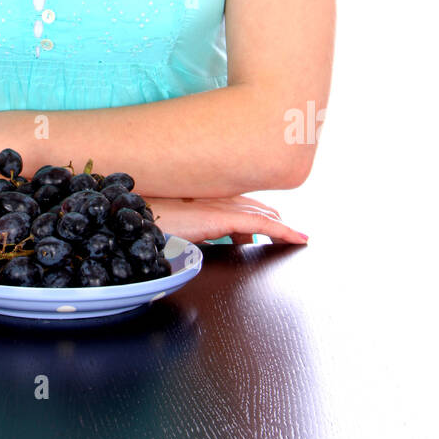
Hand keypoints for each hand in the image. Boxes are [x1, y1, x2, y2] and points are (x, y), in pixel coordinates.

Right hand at [146, 193, 307, 245]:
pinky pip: (261, 223)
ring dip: (281, 226)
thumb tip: (207, 241)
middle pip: (254, 206)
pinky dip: (283, 230)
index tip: (270, 225)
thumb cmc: (152, 221)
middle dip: (272, 219)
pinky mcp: (223, 217)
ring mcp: (221, 205)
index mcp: (206, 198)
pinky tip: (297, 238)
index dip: (257, 213)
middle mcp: (217, 197)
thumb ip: (196, 230)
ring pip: (262, 213)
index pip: (240, 203)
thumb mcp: (178, 225)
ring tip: (297, 237)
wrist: (140, 218)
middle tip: (288, 233)